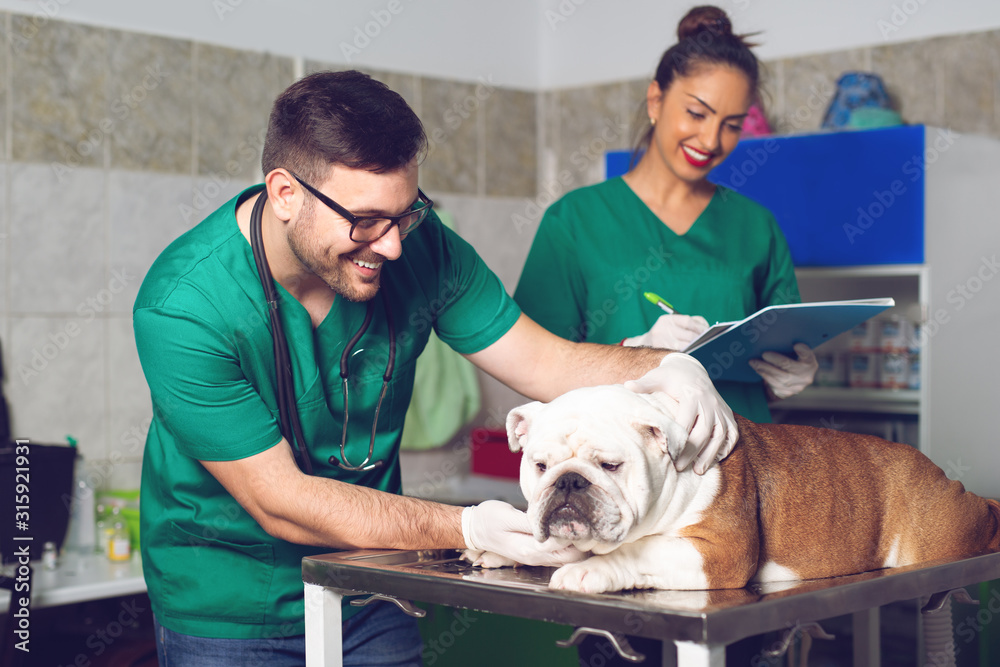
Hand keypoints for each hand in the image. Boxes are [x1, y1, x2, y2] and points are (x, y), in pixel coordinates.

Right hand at [461, 500, 584, 566]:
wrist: (474, 529)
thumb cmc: (488, 520)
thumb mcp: (509, 517)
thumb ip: (532, 524)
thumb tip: (554, 524)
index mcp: (529, 549)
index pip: (563, 545)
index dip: (574, 531)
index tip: (580, 515)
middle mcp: (535, 557)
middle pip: (571, 556)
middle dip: (580, 540)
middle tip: (582, 519)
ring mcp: (536, 557)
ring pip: (567, 557)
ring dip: (575, 543)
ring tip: (576, 522)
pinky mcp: (536, 553)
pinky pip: (558, 554)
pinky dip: (566, 544)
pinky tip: (565, 528)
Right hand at [622, 314, 709, 349]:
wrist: (644, 345)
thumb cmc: (665, 334)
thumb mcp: (672, 324)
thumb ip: (689, 323)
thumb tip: (706, 329)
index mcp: (666, 319)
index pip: (688, 321)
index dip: (700, 327)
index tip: (708, 332)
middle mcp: (662, 329)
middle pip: (688, 335)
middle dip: (700, 339)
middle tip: (708, 342)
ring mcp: (660, 341)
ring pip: (685, 346)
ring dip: (696, 348)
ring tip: (703, 349)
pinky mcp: (660, 352)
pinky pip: (679, 354)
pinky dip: (688, 354)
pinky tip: (693, 355)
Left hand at [624, 353, 737, 474]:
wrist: (692, 369)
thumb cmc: (670, 376)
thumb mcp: (657, 377)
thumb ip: (644, 384)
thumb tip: (627, 385)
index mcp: (691, 395)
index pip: (686, 420)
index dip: (678, 438)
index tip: (667, 453)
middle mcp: (709, 402)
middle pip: (704, 431)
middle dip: (692, 451)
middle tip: (679, 467)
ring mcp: (720, 409)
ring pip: (721, 435)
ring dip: (710, 454)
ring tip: (698, 471)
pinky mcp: (727, 414)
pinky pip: (732, 433)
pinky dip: (726, 448)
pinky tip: (715, 460)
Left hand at [749, 343, 817, 399]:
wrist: (793, 381)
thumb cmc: (792, 361)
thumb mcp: (796, 354)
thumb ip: (789, 347)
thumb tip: (773, 334)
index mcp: (810, 362)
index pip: (808, 355)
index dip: (803, 351)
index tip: (796, 345)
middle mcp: (805, 376)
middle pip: (789, 365)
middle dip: (775, 360)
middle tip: (764, 354)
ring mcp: (796, 387)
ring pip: (778, 377)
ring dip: (764, 368)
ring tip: (753, 361)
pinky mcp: (786, 393)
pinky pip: (773, 384)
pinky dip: (764, 375)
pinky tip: (757, 368)